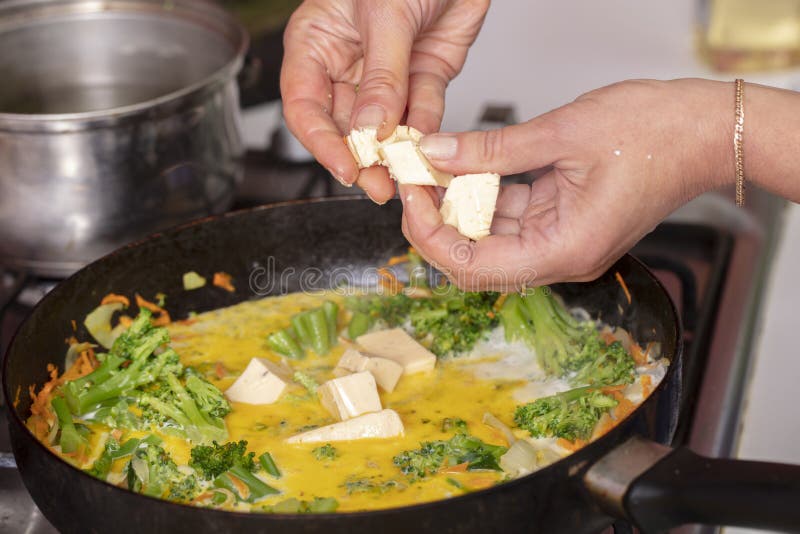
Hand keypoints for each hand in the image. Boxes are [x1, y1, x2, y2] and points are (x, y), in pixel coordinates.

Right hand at [281, 0, 488, 202]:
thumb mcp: (386, 14)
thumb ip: (380, 77)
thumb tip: (369, 130)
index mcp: (317, 43)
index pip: (306, 106)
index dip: (322, 143)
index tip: (345, 168)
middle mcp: (347, 63)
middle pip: (345, 126)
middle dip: (362, 159)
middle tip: (379, 186)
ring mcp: (386, 74)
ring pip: (384, 127)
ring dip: (395, 156)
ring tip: (407, 182)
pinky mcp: (423, 75)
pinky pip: (421, 114)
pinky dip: (426, 136)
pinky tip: (429, 155)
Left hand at [401, 79, 732, 290]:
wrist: (705, 131)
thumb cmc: (657, 133)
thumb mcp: (562, 132)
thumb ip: (491, 149)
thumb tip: (437, 154)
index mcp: (565, 250)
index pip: (474, 266)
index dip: (432, 235)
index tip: (411, 196)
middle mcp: (561, 257)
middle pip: (476, 258)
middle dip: (438, 221)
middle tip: (414, 180)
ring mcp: (561, 242)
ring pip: (489, 238)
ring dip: (458, 206)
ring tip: (433, 168)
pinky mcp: (562, 222)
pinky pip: (510, 218)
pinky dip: (484, 195)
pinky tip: (465, 167)